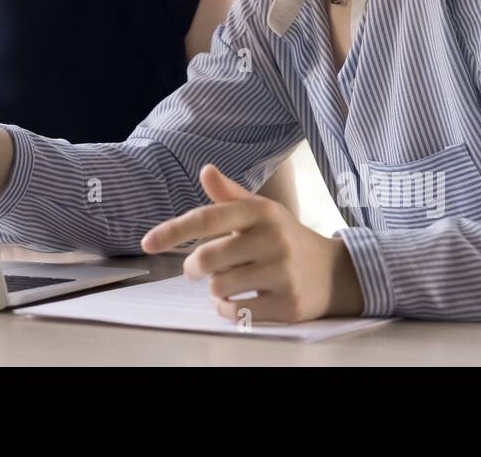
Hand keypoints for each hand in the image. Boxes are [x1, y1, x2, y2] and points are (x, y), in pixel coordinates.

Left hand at [141, 164, 363, 322]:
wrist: (333, 272)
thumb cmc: (283, 238)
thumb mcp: (261, 211)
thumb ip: (228, 195)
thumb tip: (205, 169)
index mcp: (261, 211)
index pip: (208, 217)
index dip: (173, 230)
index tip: (147, 242)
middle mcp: (274, 238)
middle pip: (209, 258)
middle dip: (193, 267)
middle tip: (194, 269)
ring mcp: (283, 272)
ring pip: (220, 287)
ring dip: (213, 289)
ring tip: (225, 283)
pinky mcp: (289, 304)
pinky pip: (237, 311)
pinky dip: (226, 309)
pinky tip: (235, 301)